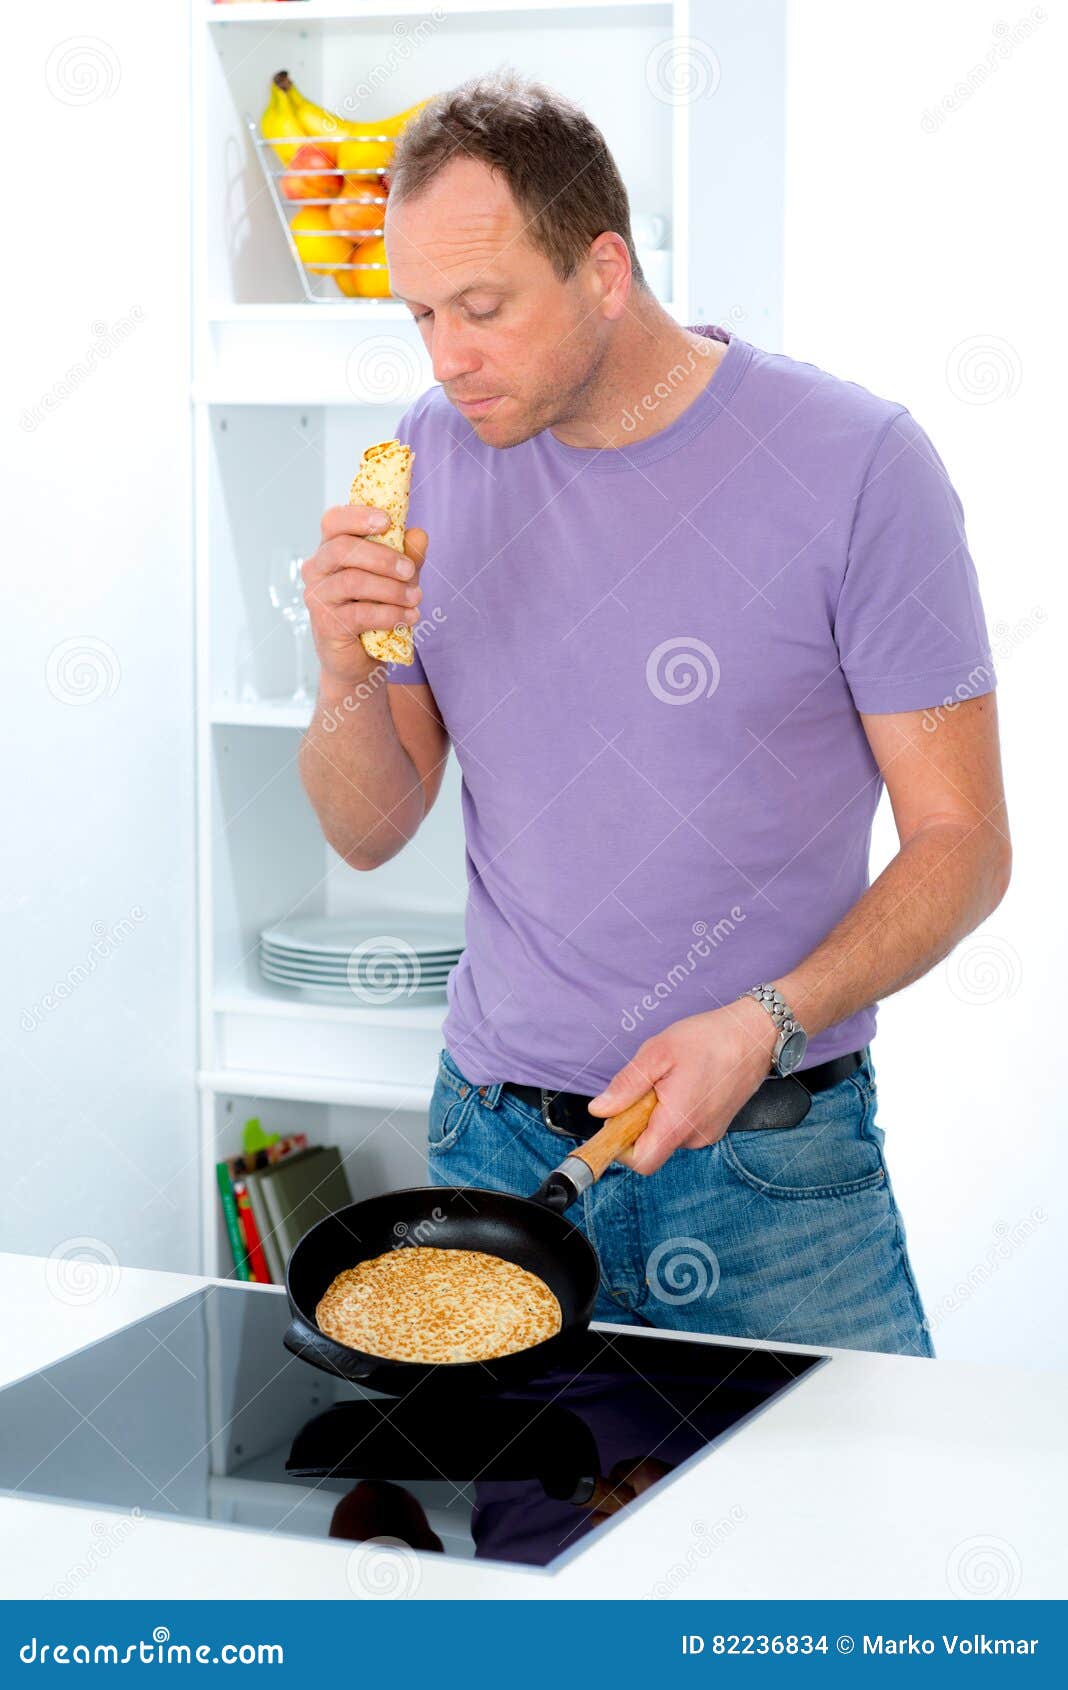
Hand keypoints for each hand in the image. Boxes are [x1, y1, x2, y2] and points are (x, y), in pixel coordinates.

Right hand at [301, 505, 428, 692]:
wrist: (359, 659)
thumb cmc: (374, 610)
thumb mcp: (396, 579)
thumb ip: (407, 556)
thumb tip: (419, 534)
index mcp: (330, 549)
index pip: (333, 521)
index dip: (358, 516)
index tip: (388, 521)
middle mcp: (317, 569)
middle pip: (342, 549)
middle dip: (383, 557)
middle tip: (410, 570)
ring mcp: (318, 597)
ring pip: (353, 581)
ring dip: (391, 589)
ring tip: (416, 598)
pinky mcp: (326, 624)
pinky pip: (360, 613)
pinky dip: (390, 614)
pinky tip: (409, 617)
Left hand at [586, 998, 778, 1173]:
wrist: (754, 1035)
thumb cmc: (709, 1039)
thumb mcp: (657, 1053)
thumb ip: (626, 1086)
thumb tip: (600, 1110)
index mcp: (678, 1123)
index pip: (640, 1162)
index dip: (621, 1146)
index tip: (617, 1118)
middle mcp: (695, 1137)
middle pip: (651, 1148)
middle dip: (638, 1122)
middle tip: (648, 1086)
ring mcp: (707, 1134)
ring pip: (666, 1136)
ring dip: (657, 1114)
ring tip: (671, 1079)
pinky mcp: (714, 1127)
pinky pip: (682, 1128)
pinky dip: (674, 1111)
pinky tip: (685, 1083)